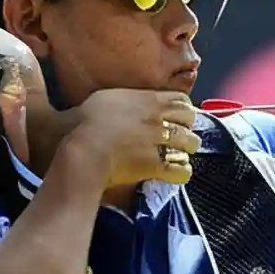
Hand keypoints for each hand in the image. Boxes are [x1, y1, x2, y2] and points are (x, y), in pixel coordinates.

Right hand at [70, 89, 201, 186]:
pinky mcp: (157, 164)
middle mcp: (158, 118)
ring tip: (180, 155)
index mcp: (147, 100)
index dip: (183, 109)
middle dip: (188, 127)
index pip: (180, 99)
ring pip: (190, 143)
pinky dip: (182, 172)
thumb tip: (129, 104)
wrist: (84, 149)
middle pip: (190, 119)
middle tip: (181, 137)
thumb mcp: (105, 99)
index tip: (179, 117)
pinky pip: (181, 169)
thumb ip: (125, 101)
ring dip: (187, 149)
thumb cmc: (85, 122)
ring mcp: (160, 141)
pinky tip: (177, 174)